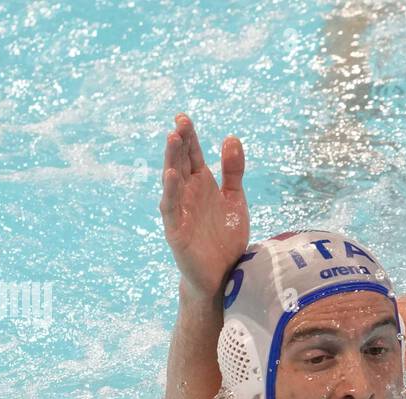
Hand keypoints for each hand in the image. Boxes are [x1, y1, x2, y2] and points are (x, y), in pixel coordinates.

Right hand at [158, 114, 248, 301]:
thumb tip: (231, 137)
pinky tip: (172, 176)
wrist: (223, 275)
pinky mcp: (176, 231)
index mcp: (201, 185)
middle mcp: (187, 195)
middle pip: (180, 164)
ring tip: (172, 139)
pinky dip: (171, 192)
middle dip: (179, 143)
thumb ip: (233, 171)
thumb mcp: (235, 200)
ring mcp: (180, 212)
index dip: (189, 137)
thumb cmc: (226, 237)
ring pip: (172, 182)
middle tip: (179, 122)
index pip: (192, 155)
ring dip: (171, 160)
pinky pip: (171, 208)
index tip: (184, 117)